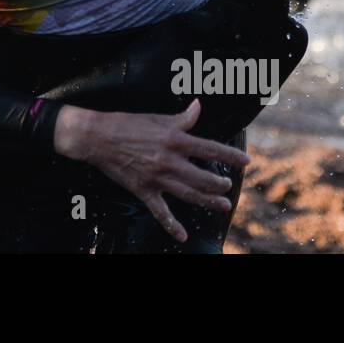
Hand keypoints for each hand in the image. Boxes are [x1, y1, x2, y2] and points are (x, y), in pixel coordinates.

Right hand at [53, 99, 249, 242]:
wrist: (97, 137)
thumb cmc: (127, 124)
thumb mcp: (157, 118)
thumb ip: (182, 118)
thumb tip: (198, 106)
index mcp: (174, 139)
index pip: (209, 148)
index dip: (230, 155)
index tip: (246, 161)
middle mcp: (169, 160)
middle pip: (203, 177)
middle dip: (219, 184)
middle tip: (227, 185)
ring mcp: (157, 178)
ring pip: (189, 194)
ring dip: (208, 201)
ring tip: (222, 206)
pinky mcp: (144, 190)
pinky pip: (160, 211)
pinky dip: (172, 226)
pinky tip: (182, 236)